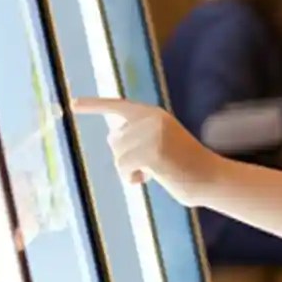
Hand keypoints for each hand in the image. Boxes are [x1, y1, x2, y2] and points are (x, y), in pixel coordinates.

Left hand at [72, 97, 221, 206]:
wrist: (209, 177)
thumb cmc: (183, 165)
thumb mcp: (159, 143)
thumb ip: (137, 135)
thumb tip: (112, 135)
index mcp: (153, 113)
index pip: (117, 106)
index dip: (93, 105)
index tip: (71, 103)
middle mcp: (150, 118)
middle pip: (114, 141)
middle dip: (126, 157)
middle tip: (154, 163)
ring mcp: (151, 133)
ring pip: (117, 157)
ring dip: (131, 170)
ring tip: (157, 170)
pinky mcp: (151, 150)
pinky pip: (124, 168)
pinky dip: (132, 178)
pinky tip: (151, 178)